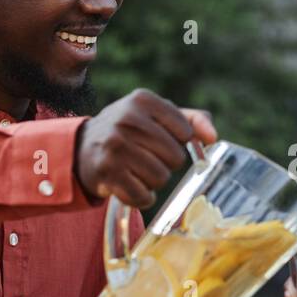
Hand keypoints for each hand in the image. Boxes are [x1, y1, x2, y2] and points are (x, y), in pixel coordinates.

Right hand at [75, 89, 216, 207]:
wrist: (83, 149)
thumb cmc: (130, 132)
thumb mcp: (156, 116)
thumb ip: (191, 120)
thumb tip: (213, 137)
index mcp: (143, 100)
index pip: (185, 132)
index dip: (178, 141)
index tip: (160, 139)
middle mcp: (127, 119)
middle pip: (176, 158)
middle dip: (165, 163)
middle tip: (145, 156)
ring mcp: (115, 145)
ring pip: (161, 178)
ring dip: (152, 180)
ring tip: (135, 169)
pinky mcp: (107, 172)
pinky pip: (144, 196)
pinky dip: (141, 197)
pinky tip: (128, 184)